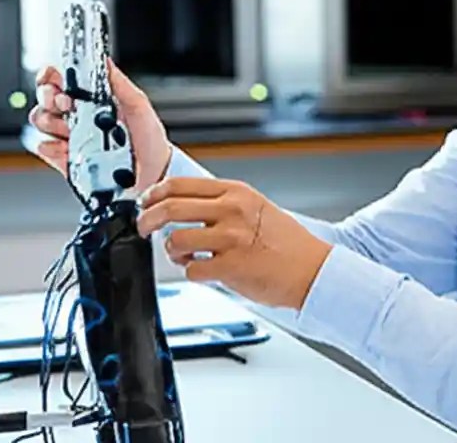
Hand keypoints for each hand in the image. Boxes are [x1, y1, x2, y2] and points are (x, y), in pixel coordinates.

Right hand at [28, 59, 172, 192]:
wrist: (153, 175)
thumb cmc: (149, 142)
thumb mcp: (138, 107)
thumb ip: (120, 84)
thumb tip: (106, 61)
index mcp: (91, 100)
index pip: (59, 80)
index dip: (50, 77)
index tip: (56, 80)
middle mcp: (76, 117)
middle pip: (44, 98)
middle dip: (48, 96)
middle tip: (66, 103)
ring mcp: (69, 138)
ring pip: (40, 121)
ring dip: (50, 121)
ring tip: (69, 128)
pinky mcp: (66, 161)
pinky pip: (44, 148)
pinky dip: (50, 146)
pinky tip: (66, 148)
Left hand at [137, 177, 332, 310]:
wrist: (313, 269)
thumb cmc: (285, 242)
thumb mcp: (255, 206)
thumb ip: (222, 203)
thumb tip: (182, 204)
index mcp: (235, 192)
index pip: (180, 184)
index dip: (154, 194)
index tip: (145, 202)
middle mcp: (232, 210)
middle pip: (170, 208)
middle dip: (147, 219)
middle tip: (143, 228)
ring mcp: (231, 239)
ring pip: (176, 240)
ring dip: (172, 251)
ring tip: (183, 255)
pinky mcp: (232, 267)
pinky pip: (192, 269)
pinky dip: (191, 272)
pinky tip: (202, 270)